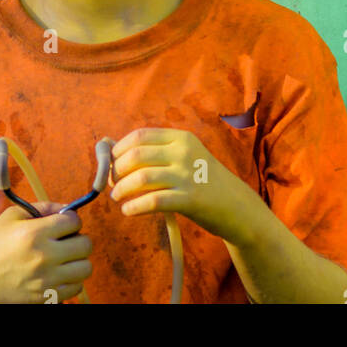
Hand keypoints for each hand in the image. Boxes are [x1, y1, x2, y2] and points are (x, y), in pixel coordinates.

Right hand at [0, 202, 91, 304]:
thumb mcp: (13, 216)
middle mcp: (43, 257)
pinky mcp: (45, 298)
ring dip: (78, 261)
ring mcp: (46, 280)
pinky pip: (76, 288)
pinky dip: (71, 280)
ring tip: (64, 258)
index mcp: (35, 233)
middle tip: (66, 241)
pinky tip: (58, 274)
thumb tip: (67, 208)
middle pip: (85, 245)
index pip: (74, 221)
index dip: (72, 219)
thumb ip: (42, 207)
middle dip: (78, 239)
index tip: (64, 224)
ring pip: (85, 268)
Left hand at [109, 128, 257, 246]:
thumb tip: (114, 151)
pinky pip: (153, 201)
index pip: (140, 136)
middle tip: (112, 183)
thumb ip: (158, 152)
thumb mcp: (186, 156)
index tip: (110, 162)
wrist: (235, 205)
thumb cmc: (203, 180)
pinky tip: (128, 211)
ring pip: (141, 178)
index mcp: (181, 137)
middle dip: (117, 170)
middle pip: (136, 155)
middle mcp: (184, 152)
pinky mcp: (189, 200)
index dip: (119, 149)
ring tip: (117, 197)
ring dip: (122, 189)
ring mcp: (187, 175)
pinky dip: (135, 207)